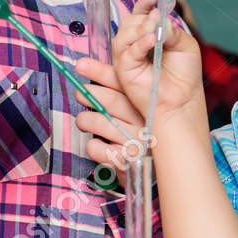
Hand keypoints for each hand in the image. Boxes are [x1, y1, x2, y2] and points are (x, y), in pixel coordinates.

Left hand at [72, 56, 148, 175]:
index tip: (81, 65)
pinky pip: (99, 149)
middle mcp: (143, 120)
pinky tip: (95, 145)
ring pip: (100, 122)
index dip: (100, 72)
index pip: (122, 82)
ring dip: (85, 120)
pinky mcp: (128, 160)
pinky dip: (92, 146)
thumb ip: (120, 95)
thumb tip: (93, 74)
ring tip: (83, 121)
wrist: (158, 172)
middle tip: (80, 94)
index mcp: (147, 103)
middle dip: (89, 94)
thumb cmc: (141, 137)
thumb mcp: (138, 113)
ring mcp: (136, 140)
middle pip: (110, 100)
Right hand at [106, 0, 205, 125]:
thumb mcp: (186, 46)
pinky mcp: (124, 71)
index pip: (140, 15)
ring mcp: (128, 58)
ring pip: (123, 35)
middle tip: (157, 17)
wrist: (183, 100)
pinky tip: (153, 39)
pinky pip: (127, 52)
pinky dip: (140, 43)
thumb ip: (173, 31)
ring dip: (140, 28)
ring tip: (156, 29)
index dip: (144, 4)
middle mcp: (135, 46)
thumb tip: (161, 21)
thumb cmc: (185, 74)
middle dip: (143, 17)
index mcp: (149, 37)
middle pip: (129, 23)